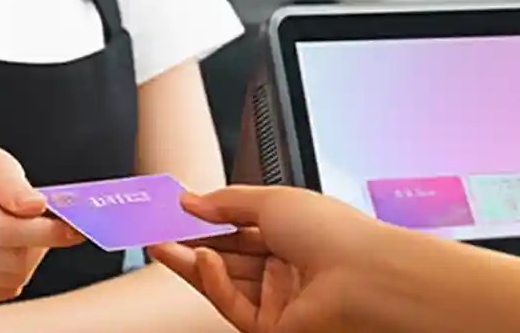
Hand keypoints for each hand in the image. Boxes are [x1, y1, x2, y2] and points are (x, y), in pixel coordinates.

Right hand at [0, 141, 83, 304]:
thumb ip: (13, 183)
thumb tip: (36, 207)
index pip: (5, 231)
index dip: (46, 232)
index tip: (76, 228)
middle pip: (10, 262)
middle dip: (38, 243)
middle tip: (42, 222)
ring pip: (9, 281)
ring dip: (27, 259)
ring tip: (18, 231)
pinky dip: (11, 274)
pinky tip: (2, 249)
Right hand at [149, 186, 396, 332]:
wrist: (363, 277)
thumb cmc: (333, 232)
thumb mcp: (273, 199)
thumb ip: (227, 202)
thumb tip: (191, 200)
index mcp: (297, 231)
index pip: (243, 227)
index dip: (209, 219)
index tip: (177, 210)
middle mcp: (290, 266)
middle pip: (230, 256)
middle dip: (192, 242)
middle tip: (156, 229)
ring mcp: (282, 298)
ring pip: (225, 281)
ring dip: (192, 262)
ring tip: (161, 243)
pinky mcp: (274, 328)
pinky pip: (233, 305)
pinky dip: (214, 283)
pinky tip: (202, 260)